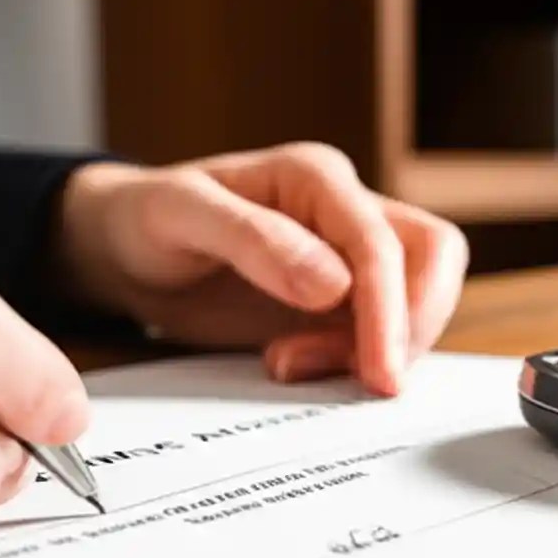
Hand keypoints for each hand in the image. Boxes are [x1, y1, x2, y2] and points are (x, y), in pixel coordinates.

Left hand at [56, 142, 469, 395]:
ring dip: (379, 346)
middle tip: (362, 379)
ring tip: (294, 365)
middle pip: (431, 260)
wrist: (125, 249)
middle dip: (410, 326)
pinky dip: (358, 359)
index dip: (390, 309)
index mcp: (315, 177)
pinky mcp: (338, 299)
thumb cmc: (147, 218)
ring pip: (417, 297)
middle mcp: (344, 209)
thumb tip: (333, 283)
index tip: (379, 370)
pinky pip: (381, 329)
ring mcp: (347, 255)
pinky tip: (300, 366)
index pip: (383, 242)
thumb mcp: (181, 215)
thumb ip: (254, 240)